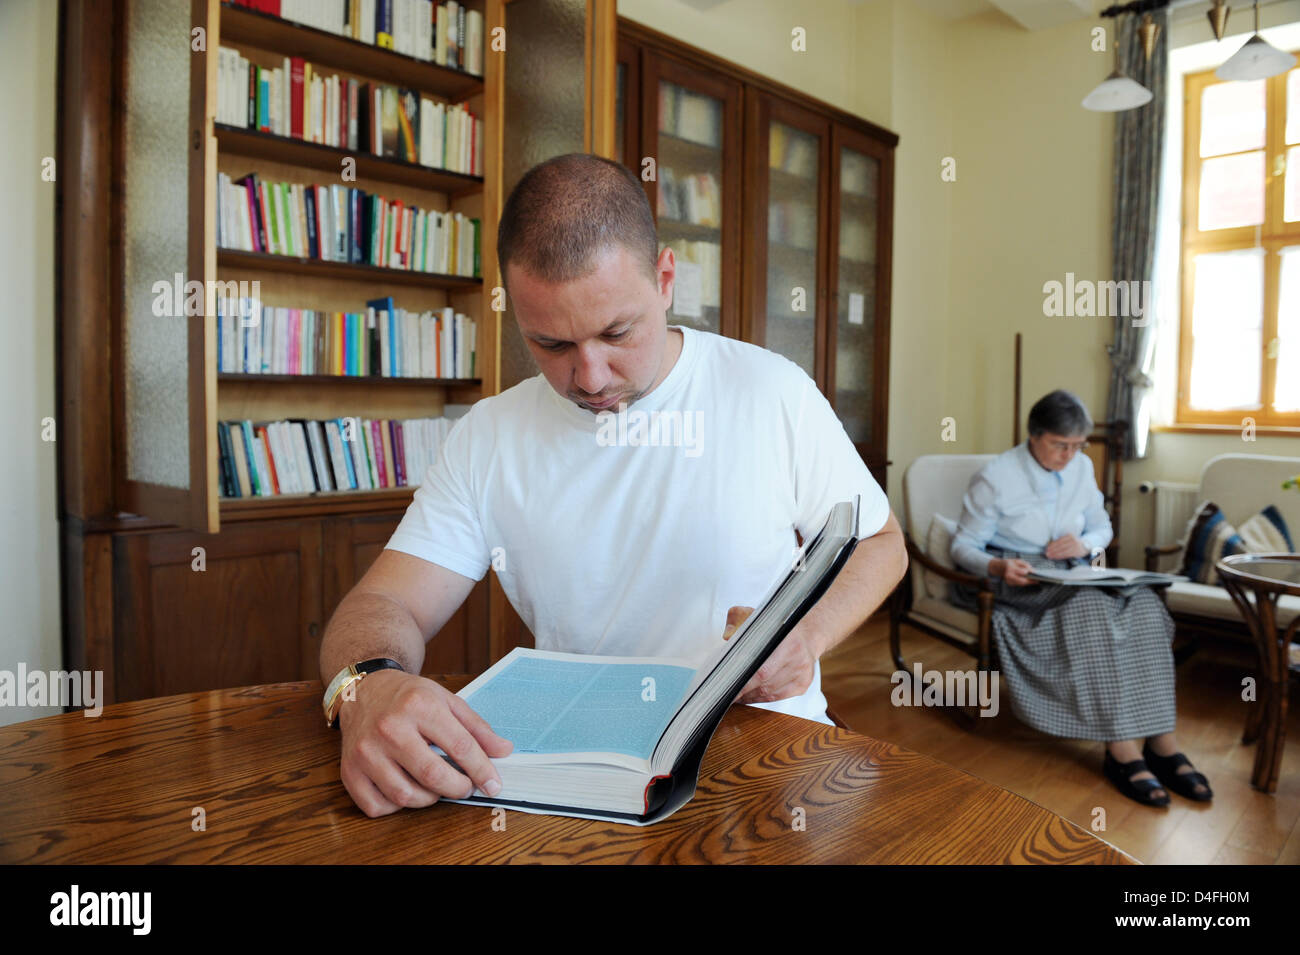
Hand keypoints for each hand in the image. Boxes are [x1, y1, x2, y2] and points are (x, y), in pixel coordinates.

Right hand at [336, 668, 512, 817]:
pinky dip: (397, 806)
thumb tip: (503, 751)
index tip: (494, 785)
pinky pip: (378, 806)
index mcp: (419, 705)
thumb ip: (477, 727)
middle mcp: (390, 728)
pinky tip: (406, 788)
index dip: (482, 770)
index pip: (460, 747)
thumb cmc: (408, 697)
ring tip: (436, 786)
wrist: (362, 691)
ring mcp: (366, 751)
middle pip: (433, 775)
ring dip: (429, 799)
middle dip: (458, 788)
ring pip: (406, 796)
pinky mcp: (349, 771)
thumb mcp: (446, 700)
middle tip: (465, 787)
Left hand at [723, 606, 817, 703]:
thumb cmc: (777, 626)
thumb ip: (738, 619)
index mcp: (788, 639)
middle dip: (742, 689)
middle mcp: (798, 658)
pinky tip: (749, 695)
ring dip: (749, 696)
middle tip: (725, 691)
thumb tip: (728, 636)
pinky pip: (777, 697)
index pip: (761, 665)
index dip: (742, 676)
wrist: (807, 634)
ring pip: (769, 692)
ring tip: (735, 694)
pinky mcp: (802, 684)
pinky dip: (761, 698)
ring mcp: (802, 673)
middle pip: (764, 681)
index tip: (726, 681)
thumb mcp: (756, 615)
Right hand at [991, 557, 1034, 586]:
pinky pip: (1019, 584)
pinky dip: (1025, 583)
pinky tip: (1030, 581)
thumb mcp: (1017, 560)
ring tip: (1035, 581)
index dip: (1030, 573)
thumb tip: (1033, 570)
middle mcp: (1009, 575)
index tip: (1036, 573)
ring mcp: (1008, 580)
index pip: (1022, 572)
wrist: (999, 567)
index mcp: (1010, 568)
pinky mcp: (1009, 583)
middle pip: (1022, 581)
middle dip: (1031, 581)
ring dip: (1029, 583)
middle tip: (1038, 580)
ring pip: (1021, 584)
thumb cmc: (1010, 563)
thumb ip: (1025, 565)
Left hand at [1044, 534, 1088, 559]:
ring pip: (1063, 551)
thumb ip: (1061, 541)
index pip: (1059, 541)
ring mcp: (1075, 546)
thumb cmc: (1074, 542)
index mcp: (1069, 535)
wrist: (1086, 546)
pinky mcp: (1076, 552)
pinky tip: (1055, 557)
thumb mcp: (1069, 539)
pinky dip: (1060, 556)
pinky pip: (1066, 554)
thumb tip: (1050, 545)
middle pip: (1060, 546)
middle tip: (1046, 553)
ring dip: (1055, 554)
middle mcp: (1073, 540)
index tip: (1047, 548)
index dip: (1052, 545)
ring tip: (1049, 556)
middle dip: (1052, 550)